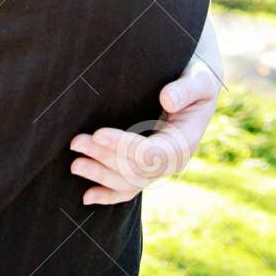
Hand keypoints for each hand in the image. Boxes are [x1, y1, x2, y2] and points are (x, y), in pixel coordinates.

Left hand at [68, 55, 223, 203]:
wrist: (197, 87)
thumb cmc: (197, 79)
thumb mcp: (200, 79)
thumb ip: (187, 89)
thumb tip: (168, 100)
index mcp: (185, 141)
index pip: (152, 153)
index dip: (124, 146)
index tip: (98, 134)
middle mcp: (173, 160)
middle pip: (136, 170)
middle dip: (104, 157)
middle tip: (76, 142)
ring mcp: (160, 167)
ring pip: (129, 182)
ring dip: (100, 174)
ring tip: (75, 164)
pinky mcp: (148, 167)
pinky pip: (129, 188)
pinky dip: (108, 194)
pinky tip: (88, 197)